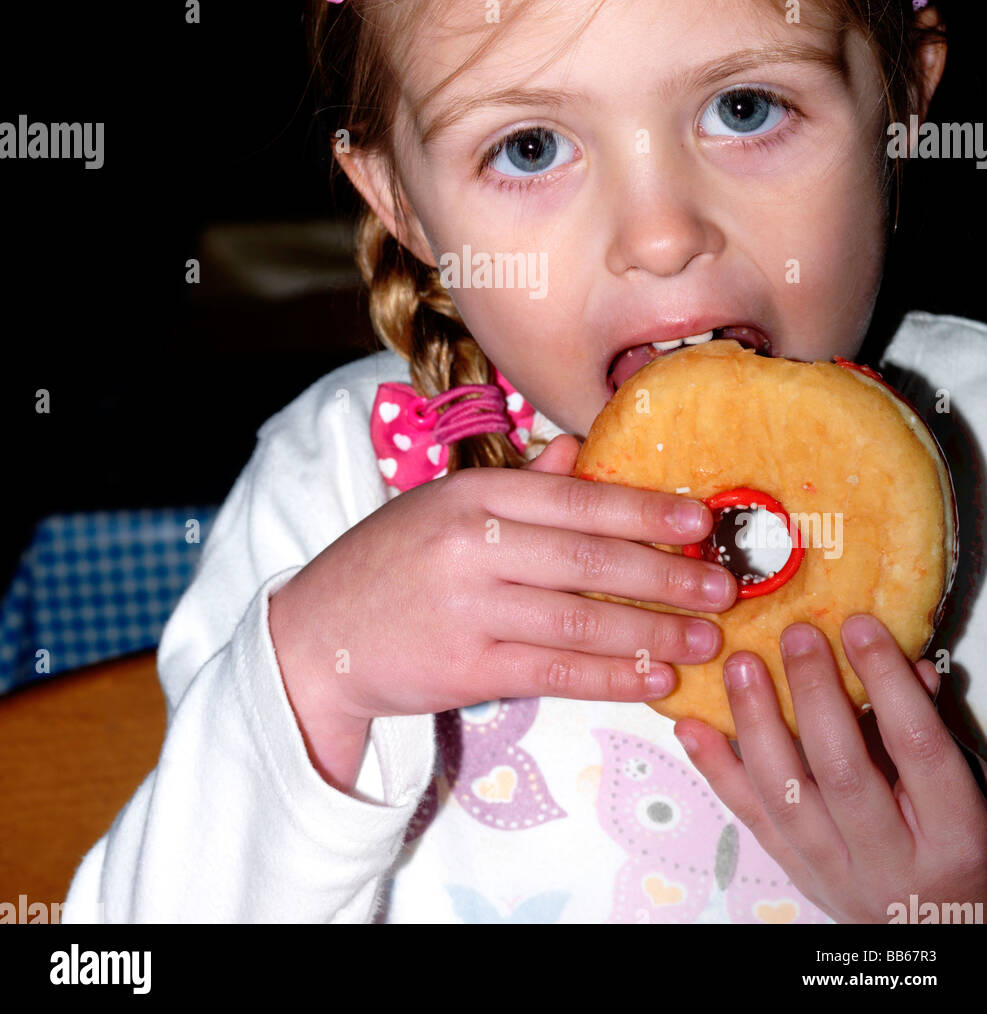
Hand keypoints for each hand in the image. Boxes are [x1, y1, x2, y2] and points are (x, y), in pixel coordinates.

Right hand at [269, 433, 735, 746]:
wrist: (318, 634)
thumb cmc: (392, 561)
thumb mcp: (444, 505)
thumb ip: (519, 483)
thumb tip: (580, 451)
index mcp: (473, 496)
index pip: (574, 500)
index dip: (643, 509)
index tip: (700, 519)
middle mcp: (472, 547)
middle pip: (588, 559)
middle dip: (665, 574)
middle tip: (723, 586)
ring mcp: (469, 610)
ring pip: (579, 619)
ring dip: (652, 632)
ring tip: (705, 640)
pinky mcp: (466, 668)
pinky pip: (555, 672)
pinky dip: (611, 677)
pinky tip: (654, 679)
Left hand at [673, 615, 986, 922]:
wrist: (937, 931)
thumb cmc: (954, 846)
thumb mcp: (966, 788)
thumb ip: (930, 726)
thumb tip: (904, 657)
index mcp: (952, 833)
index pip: (916, 745)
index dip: (885, 679)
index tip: (857, 623)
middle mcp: (891, 861)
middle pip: (843, 771)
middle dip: (814, 694)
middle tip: (796, 634)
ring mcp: (837, 874)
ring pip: (784, 798)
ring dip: (756, 724)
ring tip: (740, 665)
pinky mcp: (796, 875)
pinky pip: (749, 819)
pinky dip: (715, 769)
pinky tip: (692, 726)